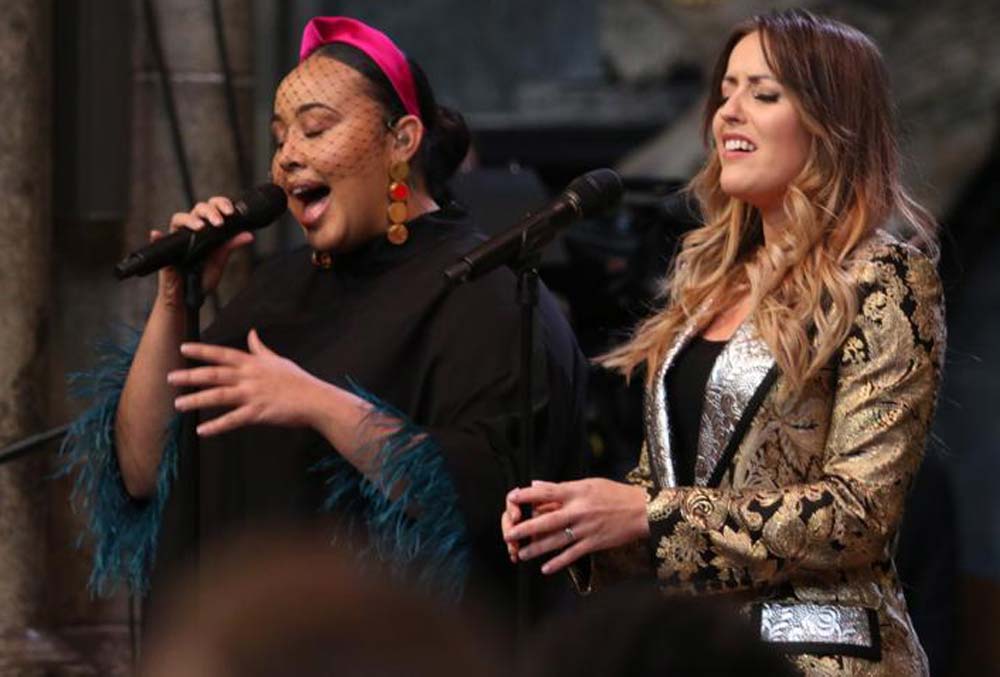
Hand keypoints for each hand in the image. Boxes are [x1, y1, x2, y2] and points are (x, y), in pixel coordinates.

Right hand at [156, 196, 254, 308]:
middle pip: (197, 209)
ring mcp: (177, 240)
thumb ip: (229, 246)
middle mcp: (191, 231)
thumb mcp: (219, 261)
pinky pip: (158, 242)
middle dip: (209, 211)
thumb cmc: (203, 278)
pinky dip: (157, 236)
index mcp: (206, 231)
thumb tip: (248, 235)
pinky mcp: (166, 253)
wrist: (190, 299)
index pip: (212, 209)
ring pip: (179, 219)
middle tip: (219, 222)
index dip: (220, 204)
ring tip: (199, 227)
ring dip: (189, 220)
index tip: (231, 212)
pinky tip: (157, 234)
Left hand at [169, 329, 321, 435]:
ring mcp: (253, 395)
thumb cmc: (298, 381)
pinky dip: (216, 426)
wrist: (315, 400)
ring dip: (197, 400)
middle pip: (214, 374)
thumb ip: (260, 349)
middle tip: (171, 377)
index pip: (222, 354)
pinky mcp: (258, 413)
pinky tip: (202, 430)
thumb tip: (252, 333)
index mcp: (253, 363)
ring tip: (179, 404)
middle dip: (190, 375)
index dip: (202, 351)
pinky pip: (233, 420)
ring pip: (219, 396)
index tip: (183, 348)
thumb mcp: (278, 360)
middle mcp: (249, 377)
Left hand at [503, 479, 649, 573]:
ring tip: (522, 554)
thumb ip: (562, 486)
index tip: (511, 498)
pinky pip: (573, 554)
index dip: (527, 495)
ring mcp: (586, 528)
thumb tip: (537, 483)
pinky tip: (546, 569)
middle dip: (526, 529)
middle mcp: (579, 510)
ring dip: (537, 548)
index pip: (546, 493)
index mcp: (576, 493)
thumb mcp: (589, 483)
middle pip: (547, 520)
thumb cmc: (615, 494)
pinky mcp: (594, 543)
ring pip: (557, 540)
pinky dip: (559, 563)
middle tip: (509, 535)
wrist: (642, 510)